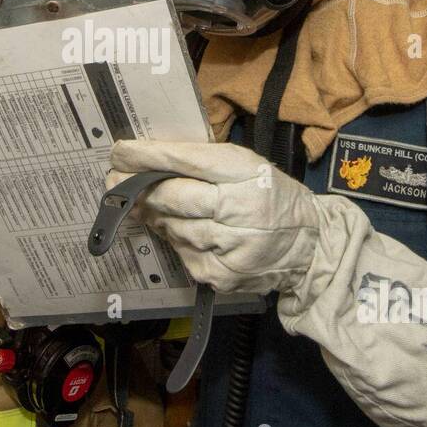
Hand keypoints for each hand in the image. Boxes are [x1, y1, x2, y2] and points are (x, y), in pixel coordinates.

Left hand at [107, 140, 320, 294]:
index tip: (120, 151)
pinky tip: (185, 231)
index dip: (148, 156)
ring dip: (156, 215)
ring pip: (172, 226)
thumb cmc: (271, 196)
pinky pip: (181, 252)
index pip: (187, 160)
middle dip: (139, 187)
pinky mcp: (221, 275)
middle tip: (117, 181)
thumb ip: (204, 163)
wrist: (309, 245)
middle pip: (172, 196)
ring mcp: (229, 247)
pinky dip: (176, 239)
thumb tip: (148, 164)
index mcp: (247, 173)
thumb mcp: (248, 166)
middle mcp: (239, 210)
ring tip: (153, 206)